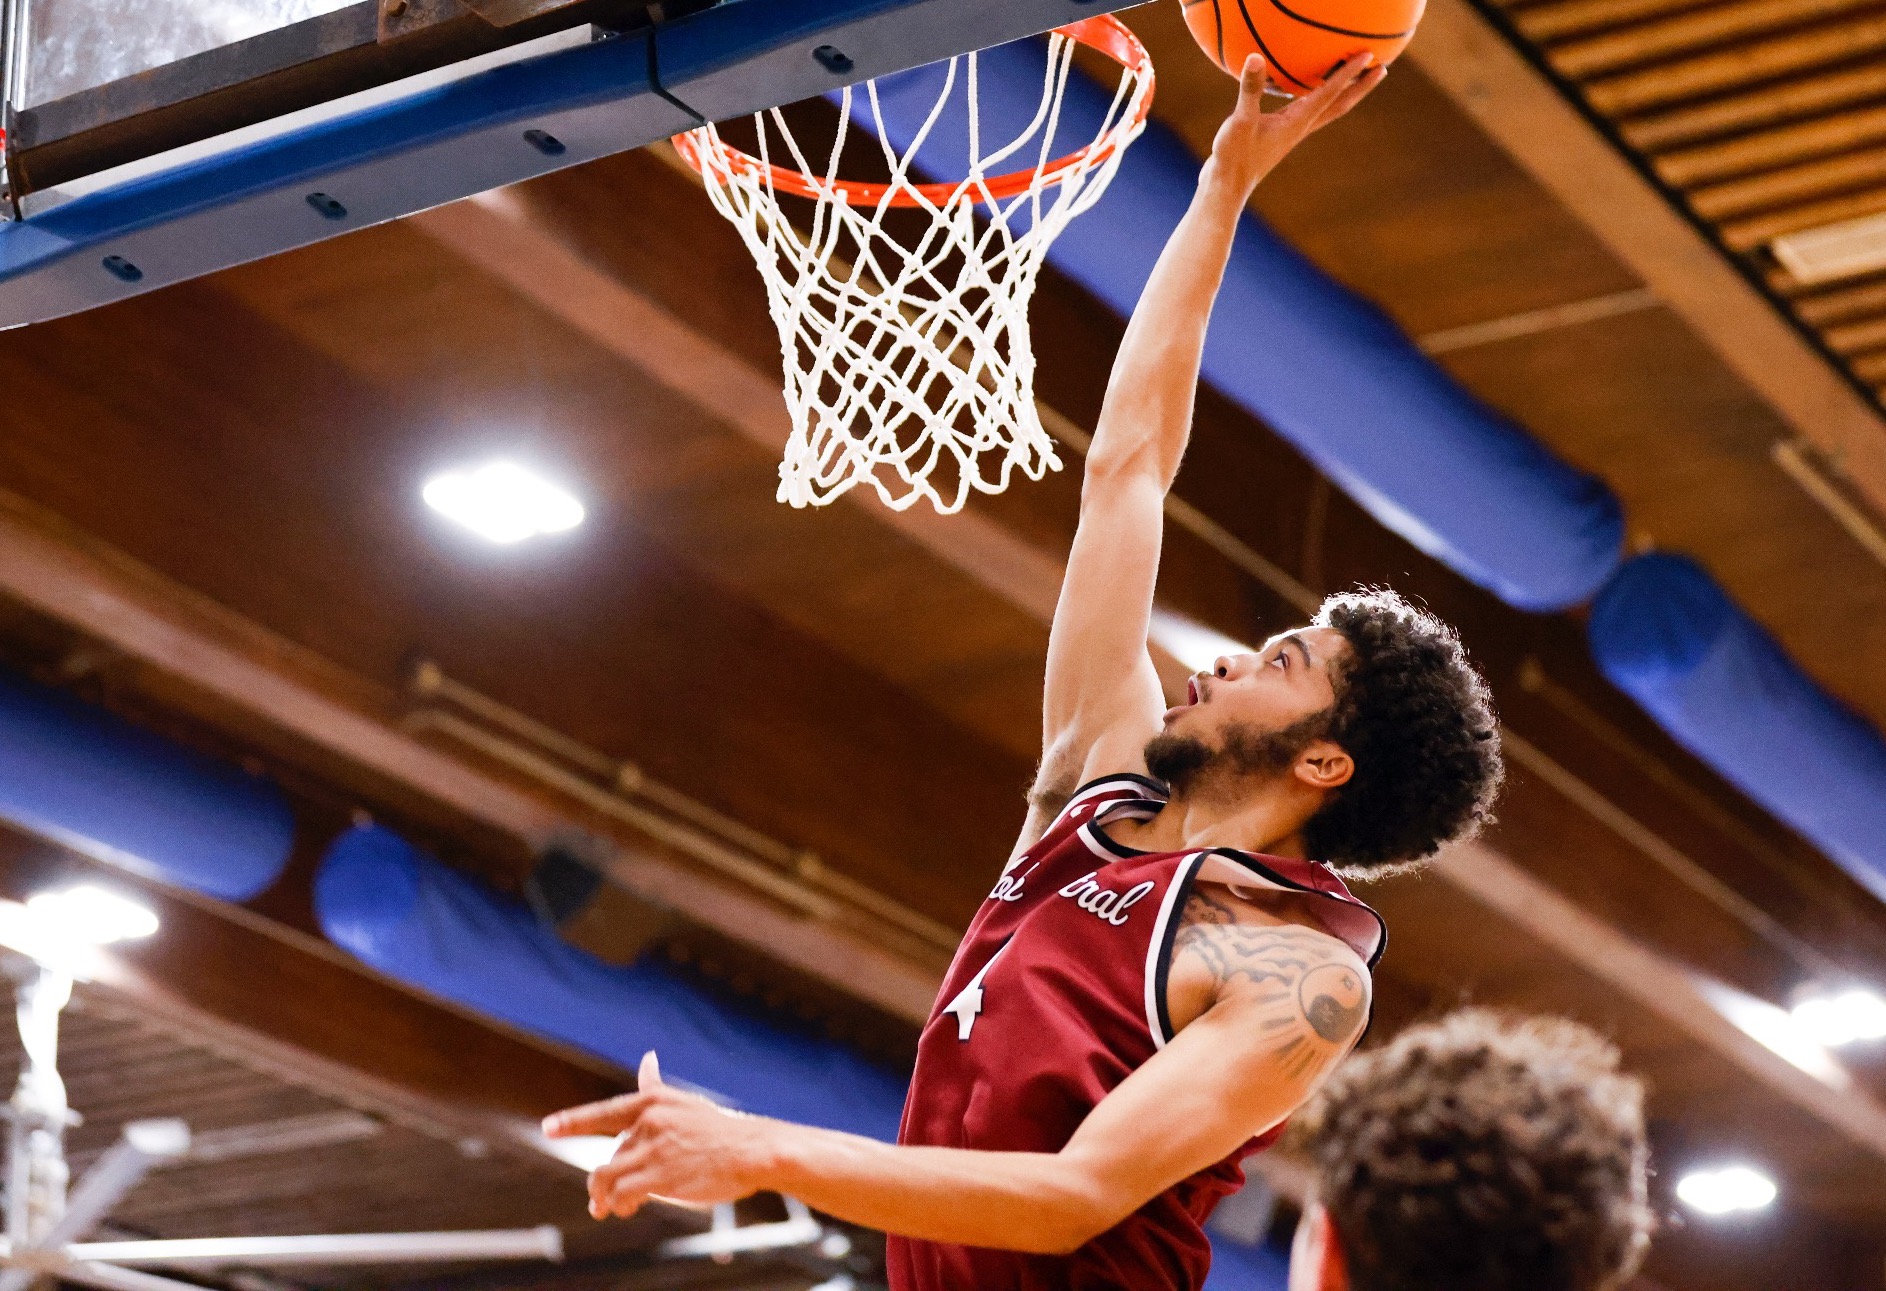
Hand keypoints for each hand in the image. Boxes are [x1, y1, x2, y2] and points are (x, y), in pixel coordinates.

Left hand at [542, 1052, 772, 1219]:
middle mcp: (648, 1121)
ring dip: (603, 1197)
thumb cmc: (721, 1131)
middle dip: (604, 1180)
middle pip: (609, 1155)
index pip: (604, 1112)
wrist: (752, 1151)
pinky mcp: (657, 1176)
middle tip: (601, 1202)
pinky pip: (622, 1194)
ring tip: (606, 1209)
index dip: (573, 1121)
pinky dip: (619, 1204)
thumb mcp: (684, 1102)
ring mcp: (652, 1148)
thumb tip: (647, 1057)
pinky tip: (628, 1208)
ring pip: (606, 1176)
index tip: (549, 1128)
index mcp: (652, 1102)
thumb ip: (656, 1086)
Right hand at [1206, 53, 1386, 197]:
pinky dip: (1320, 99)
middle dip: (1360, 88)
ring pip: (1328, 110)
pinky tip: (1312, 92)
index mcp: (1297, 122)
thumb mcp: (1241, 120)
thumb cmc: (1234, 156)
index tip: (1368, 56)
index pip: (1329, 93)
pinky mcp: (1282, 136)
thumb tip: (1255, 58)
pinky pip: (1310, 112)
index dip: (1348, 73)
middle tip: (1381, 69)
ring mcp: (1293, 133)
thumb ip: (1250, 89)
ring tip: (1356, 80)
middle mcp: (1301, 127)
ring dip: (1345, 94)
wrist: (1227, 187)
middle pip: (1339, 105)